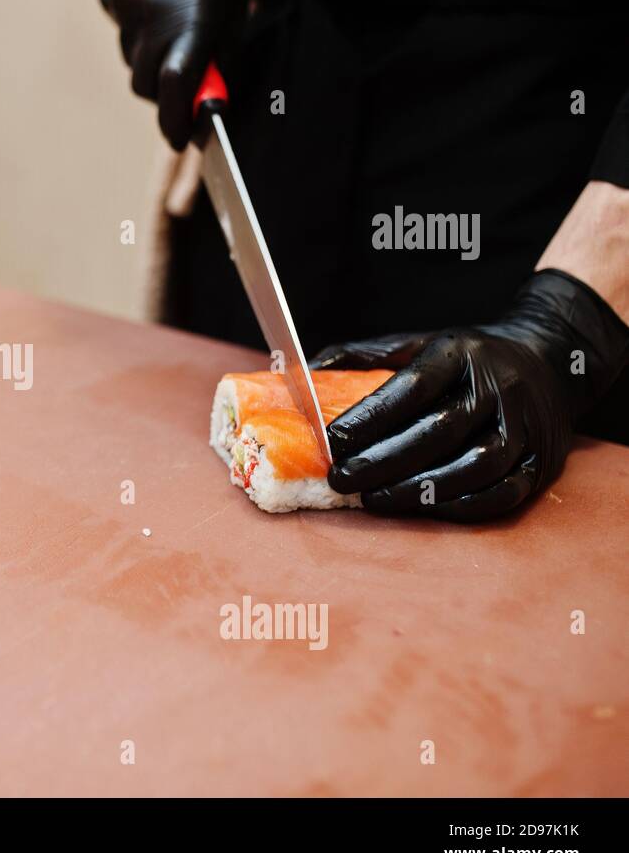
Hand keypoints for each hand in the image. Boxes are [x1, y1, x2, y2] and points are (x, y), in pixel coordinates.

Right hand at [98, 0, 242, 149]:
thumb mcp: (231, 9)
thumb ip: (218, 60)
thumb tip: (206, 106)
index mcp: (194, 19)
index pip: (175, 88)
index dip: (176, 122)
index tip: (179, 138)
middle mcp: (154, 15)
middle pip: (144, 85)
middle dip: (160, 93)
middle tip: (179, 82)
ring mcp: (124, 4)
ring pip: (129, 59)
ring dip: (147, 57)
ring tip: (168, 24)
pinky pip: (119, 30)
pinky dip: (135, 28)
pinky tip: (151, 0)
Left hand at [311, 271, 628, 520]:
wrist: (549, 360)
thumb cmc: (463, 360)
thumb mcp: (417, 343)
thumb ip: (361, 357)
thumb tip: (303, 373)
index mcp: (460, 354)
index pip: (413, 387)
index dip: (371, 416)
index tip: (332, 440)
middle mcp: (497, 387)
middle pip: (441, 430)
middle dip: (385, 460)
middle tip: (342, 479)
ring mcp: (526, 426)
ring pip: (476, 465)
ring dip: (422, 489)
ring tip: (375, 500)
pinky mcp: (543, 462)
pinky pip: (504, 492)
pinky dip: (462, 506)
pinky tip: (425, 509)